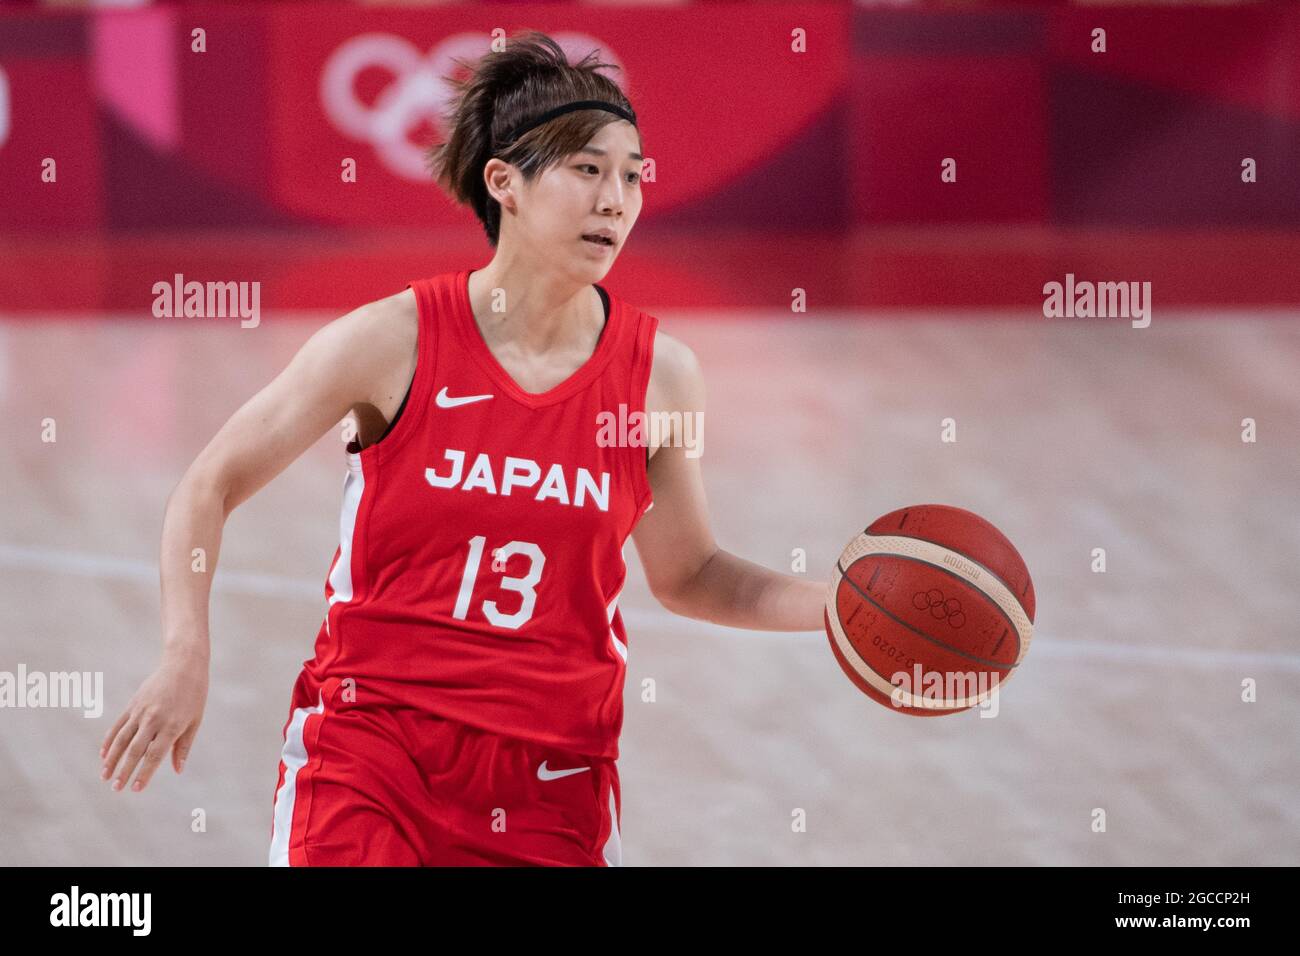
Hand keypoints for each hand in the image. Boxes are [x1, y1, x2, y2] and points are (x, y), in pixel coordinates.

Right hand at [100, 646, 208, 792]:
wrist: (183, 665)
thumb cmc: (194, 695)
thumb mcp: (195, 721)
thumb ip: (183, 746)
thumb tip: (177, 770)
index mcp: (171, 725)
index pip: (155, 755)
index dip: (145, 773)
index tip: (136, 789)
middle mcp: (153, 719)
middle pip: (135, 750)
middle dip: (124, 771)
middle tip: (116, 789)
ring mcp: (140, 711)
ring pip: (122, 739)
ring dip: (112, 759)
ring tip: (105, 776)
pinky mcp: (133, 704)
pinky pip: (118, 726)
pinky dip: (109, 741)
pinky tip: (103, 755)